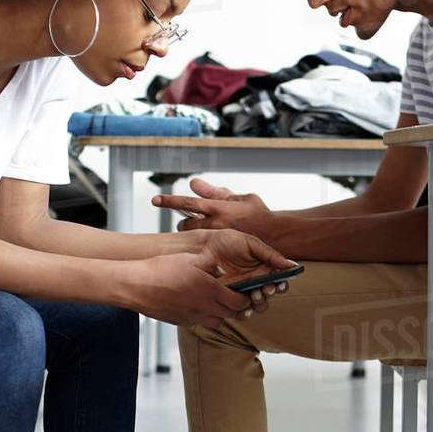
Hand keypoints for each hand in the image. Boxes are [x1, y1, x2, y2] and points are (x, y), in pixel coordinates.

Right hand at [125, 235, 295, 327]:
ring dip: (222, 314)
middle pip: (231, 314)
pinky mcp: (181, 321)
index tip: (247, 293)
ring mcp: (192, 317)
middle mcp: (204, 307)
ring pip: (217, 322)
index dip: (246, 298)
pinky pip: (200, 323)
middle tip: (238, 299)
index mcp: (210, 290)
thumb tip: (221, 270)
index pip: (240, 301)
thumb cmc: (160, 269)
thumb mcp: (190, 259)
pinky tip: (198, 305)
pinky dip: (205, 317)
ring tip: (219, 303)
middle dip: (237, 308)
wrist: (136, 285)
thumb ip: (211, 265)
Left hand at [152, 177, 271, 236]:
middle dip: (182, 221)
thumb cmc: (258, 214)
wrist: (277, 235)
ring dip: (191, 232)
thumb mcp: (238, 197)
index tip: (155, 200)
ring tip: (202, 231)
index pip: (189, 202)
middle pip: (185, 222)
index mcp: (219, 208)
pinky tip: (210, 242)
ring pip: (192, 235)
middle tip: (188, 220)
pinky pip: (204, 245)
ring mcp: (218, 238)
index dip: (170, 201)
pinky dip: (203, 242)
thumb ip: (214, 191)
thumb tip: (193, 183)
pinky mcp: (222, 248)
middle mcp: (216, 223)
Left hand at [197, 229, 296, 308]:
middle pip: (270, 295)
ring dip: (260, 303)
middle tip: (266, 289)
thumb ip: (271, 255)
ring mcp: (242, 292)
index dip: (282, 284)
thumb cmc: (226, 241)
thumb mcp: (250, 243)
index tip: (280, 283)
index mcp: (264, 269)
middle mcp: (255, 282)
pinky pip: (240, 311)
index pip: (279, 281)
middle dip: (270, 293)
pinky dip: (245, 313)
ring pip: (258, 305)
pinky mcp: (228, 299)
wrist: (201, 246)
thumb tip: (292, 266)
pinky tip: (245, 309)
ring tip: (255, 294)